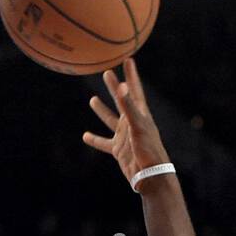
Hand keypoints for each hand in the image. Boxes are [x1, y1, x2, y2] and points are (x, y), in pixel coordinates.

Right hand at [83, 57, 170, 188]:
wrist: (150, 175)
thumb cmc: (148, 149)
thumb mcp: (138, 125)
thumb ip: (128, 106)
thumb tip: (121, 87)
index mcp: (139, 113)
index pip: (134, 89)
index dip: (131, 74)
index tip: (128, 59)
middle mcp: (131, 122)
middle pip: (121, 100)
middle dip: (114, 86)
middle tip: (106, 72)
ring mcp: (124, 136)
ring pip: (110, 119)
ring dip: (102, 110)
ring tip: (92, 99)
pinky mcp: (118, 149)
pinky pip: (104, 142)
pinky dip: (95, 140)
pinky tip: (85, 136)